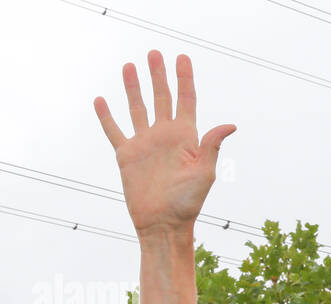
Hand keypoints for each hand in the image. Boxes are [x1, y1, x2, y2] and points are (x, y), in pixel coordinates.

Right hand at [94, 51, 235, 238]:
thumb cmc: (188, 202)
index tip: (182, 57)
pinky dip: (106, 116)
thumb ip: (211, 146)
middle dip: (158, 75)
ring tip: (129, 66)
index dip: (184, 78)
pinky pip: (114, 130)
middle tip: (154, 53)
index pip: (186, 100)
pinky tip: (101, 100)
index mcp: (186, 137)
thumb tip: (230, 125)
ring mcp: (145, 144)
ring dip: (133, 87)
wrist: (163, 224)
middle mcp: (165, 136)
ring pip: (137, 108)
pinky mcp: (126, 155)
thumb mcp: (204, 173)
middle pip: (161, 97)